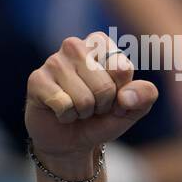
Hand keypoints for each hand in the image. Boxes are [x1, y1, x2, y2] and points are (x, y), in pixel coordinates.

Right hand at [25, 32, 158, 159]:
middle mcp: (75, 46)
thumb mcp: (133, 108)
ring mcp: (53, 61)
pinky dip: (67, 116)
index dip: (122, 93)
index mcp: (101, 43)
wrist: (72, 139)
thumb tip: (126, 97)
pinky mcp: (37, 79)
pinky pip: (64, 105)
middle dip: (103, 105)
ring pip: (84, 98)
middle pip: (106, 87)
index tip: (113, 96)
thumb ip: (145, 96)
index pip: (123, 70)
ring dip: (84, 112)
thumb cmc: (103, 116)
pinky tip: (60, 111)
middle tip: (92, 104)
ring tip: (77, 107)